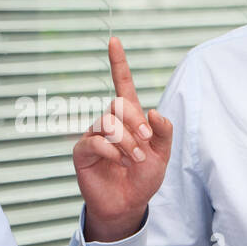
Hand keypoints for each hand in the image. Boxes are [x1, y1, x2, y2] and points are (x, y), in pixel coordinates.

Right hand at [73, 36, 173, 240]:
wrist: (129, 204)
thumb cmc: (143, 178)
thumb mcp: (162, 154)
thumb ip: (163, 132)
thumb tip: (153, 111)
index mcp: (129, 118)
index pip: (122, 84)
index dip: (118, 63)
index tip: (114, 41)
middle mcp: (109, 122)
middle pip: (118, 103)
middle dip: (135, 122)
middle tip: (146, 142)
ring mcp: (94, 135)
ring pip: (108, 123)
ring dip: (127, 142)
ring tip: (135, 159)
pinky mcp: (83, 152)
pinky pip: (95, 141)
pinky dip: (112, 152)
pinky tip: (119, 163)